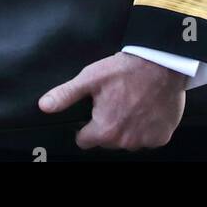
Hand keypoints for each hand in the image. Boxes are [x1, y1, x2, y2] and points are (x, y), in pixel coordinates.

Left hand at [37, 51, 187, 150]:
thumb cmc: (125, 70)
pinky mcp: (161, 137)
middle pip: (107, 141)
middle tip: (114, 101)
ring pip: (128, 140)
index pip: (84, 140)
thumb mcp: (90, 77)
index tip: (93, 111)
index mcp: (105, 130)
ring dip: (127, 127)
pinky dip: (146, 127)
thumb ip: (66, 95)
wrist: (162, 64)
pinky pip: (148, 138)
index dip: (85, 126)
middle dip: (108, 125)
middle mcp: (125, 142)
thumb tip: (44, 106)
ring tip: (131, 102)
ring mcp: (145, 141)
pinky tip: (146, 108)